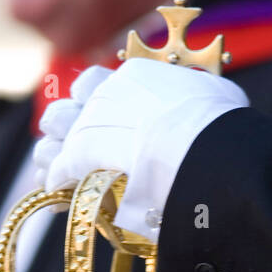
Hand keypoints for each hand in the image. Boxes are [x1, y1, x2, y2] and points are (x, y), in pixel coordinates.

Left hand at [33, 58, 248, 240]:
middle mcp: (108, 91)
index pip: (101, 82)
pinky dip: (55, 180)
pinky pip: (58, 166)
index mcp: (137, 77)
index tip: (98, 116)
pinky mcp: (80, 154)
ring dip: (52, 151)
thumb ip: (206, 101)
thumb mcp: (218, 98)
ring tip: (51, 171)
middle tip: (66, 141)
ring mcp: (91, 121)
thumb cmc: (221, 126)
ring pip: (56, 130)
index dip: (96, 102)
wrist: (201, 147)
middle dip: (66, 122)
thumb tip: (218, 102)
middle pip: (72, 103)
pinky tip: (53, 194)